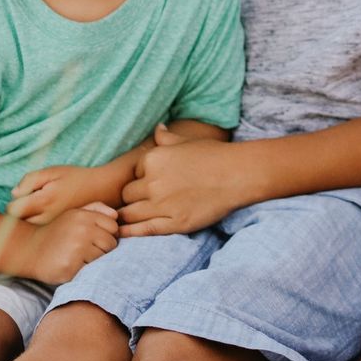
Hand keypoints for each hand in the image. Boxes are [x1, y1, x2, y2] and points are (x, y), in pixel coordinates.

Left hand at [8, 163, 123, 223]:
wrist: (103, 190)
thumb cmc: (76, 178)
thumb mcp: (53, 171)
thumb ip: (30, 180)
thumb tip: (14, 195)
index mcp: (43, 201)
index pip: (12, 210)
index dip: (14, 203)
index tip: (22, 198)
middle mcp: (47, 218)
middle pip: (17, 224)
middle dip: (19, 216)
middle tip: (28, 206)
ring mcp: (54, 227)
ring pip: (28, 232)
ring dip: (28, 224)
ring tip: (37, 214)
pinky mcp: (60, 232)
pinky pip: (40, 235)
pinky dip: (38, 230)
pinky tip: (46, 220)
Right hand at [20, 202, 118, 284]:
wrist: (29, 249)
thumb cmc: (57, 232)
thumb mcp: (74, 214)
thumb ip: (96, 209)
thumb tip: (116, 215)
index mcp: (84, 216)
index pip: (114, 227)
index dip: (106, 234)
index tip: (94, 238)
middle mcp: (82, 230)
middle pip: (111, 244)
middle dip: (102, 249)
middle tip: (85, 250)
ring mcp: (76, 249)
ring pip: (102, 258)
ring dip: (94, 260)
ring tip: (78, 258)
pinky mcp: (70, 267)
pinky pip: (90, 270)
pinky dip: (84, 270)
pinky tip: (72, 265)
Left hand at [119, 125, 239, 236]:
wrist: (238, 174)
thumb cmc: (214, 155)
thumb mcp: (187, 141)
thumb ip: (166, 137)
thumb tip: (157, 128)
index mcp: (153, 160)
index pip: (132, 173)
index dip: (141, 178)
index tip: (152, 182)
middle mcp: (152, 182)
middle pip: (127, 194)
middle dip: (134, 197)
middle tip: (146, 199)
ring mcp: (162, 205)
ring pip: (129, 213)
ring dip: (128, 215)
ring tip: (130, 218)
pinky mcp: (174, 223)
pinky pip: (143, 230)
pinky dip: (130, 232)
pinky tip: (122, 233)